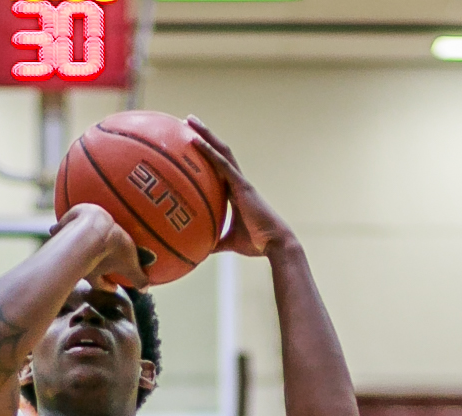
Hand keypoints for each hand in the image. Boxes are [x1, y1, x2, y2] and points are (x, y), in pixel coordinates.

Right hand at [50, 203, 149, 290]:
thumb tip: (145, 290)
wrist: (92, 225)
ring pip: (67, 246)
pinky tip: (59, 226)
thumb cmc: (112, 246)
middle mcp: (78, 259)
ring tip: (73, 240)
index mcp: (94, 271)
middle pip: (81, 266)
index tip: (114, 286)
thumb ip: (138, 277)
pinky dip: (60, 229)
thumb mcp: (130, 263)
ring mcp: (68, 242)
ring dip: (70, 245)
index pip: (98, 283)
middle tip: (93, 263)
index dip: (106, 286)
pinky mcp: (63, 225)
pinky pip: (59, 229)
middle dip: (87, 265)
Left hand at [187, 116, 294, 257]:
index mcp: (236, 193)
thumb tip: (198, 249)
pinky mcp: (242, 185)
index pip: (219, 168)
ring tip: (189, 119)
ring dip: (205, 134)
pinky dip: (208, 151)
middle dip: (204, 136)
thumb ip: (215, 242)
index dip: (207, 154)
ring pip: (221, 151)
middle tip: (187, 121)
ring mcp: (240, 181)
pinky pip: (222, 164)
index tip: (191, 143)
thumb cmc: (256, 244)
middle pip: (219, 152)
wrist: (275, 244)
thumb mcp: (229, 242)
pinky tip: (195, 141)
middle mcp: (238, 182)